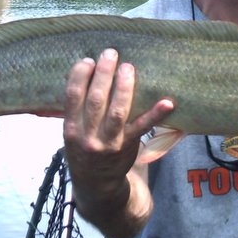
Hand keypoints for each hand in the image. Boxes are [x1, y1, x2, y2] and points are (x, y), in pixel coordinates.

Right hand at [63, 48, 172, 200]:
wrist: (96, 184)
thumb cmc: (84, 148)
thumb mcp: (71, 132)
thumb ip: (75, 108)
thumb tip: (80, 72)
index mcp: (70, 128)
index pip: (72, 97)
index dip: (79, 76)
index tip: (88, 60)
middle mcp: (88, 136)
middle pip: (96, 100)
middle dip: (103, 74)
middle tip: (111, 53)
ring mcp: (109, 142)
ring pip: (118, 111)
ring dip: (124, 87)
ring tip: (129, 67)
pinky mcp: (128, 146)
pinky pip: (143, 128)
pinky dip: (155, 114)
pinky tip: (167, 102)